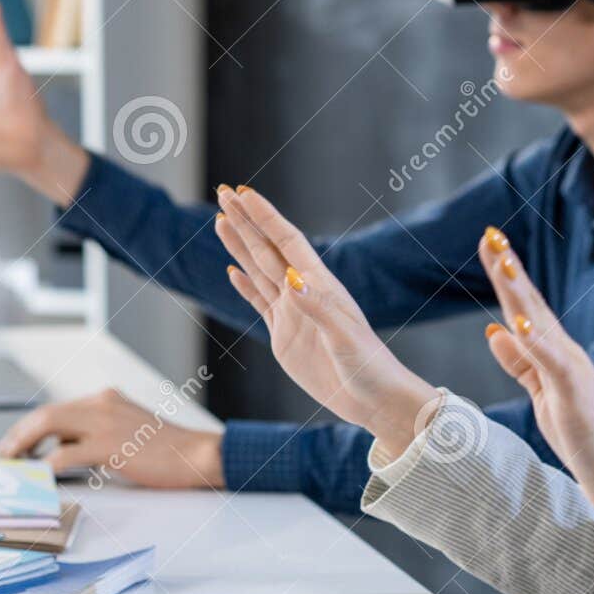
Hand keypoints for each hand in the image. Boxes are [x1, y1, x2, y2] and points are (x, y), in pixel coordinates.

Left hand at [0, 388, 224, 488]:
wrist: (197, 454)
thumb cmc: (168, 449)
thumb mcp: (129, 429)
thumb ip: (98, 432)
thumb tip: (64, 448)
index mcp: (107, 400)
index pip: (58, 409)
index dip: (32, 426)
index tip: (19, 442)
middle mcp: (102, 405)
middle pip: (46, 414)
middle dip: (20, 434)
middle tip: (7, 454)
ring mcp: (105, 423)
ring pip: (48, 426)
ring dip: (25, 446)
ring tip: (15, 464)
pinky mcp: (108, 447)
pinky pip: (64, 454)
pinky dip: (46, 465)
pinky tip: (39, 475)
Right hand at [214, 185, 437, 457]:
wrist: (374, 400)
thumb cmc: (369, 368)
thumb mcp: (345, 338)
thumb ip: (319, 308)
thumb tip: (292, 278)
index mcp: (322, 287)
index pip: (287, 242)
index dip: (265, 217)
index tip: (242, 193)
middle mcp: (305, 294)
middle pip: (268, 249)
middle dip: (245, 221)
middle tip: (222, 194)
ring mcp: (293, 314)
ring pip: (260, 271)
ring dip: (240, 246)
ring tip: (220, 222)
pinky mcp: (285, 336)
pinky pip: (260, 303)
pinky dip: (245, 286)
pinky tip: (232, 271)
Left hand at [476, 228, 593, 532]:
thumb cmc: (590, 444)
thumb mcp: (545, 399)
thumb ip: (523, 364)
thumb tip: (496, 331)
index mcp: (556, 358)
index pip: (524, 310)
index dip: (505, 277)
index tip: (489, 243)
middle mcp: (566, 356)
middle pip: (530, 306)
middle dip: (508, 270)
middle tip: (491, 233)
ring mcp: (573, 374)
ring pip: (540, 325)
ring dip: (520, 291)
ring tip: (502, 258)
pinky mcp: (577, 397)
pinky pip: (552, 365)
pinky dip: (535, 341)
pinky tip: (517, 321)